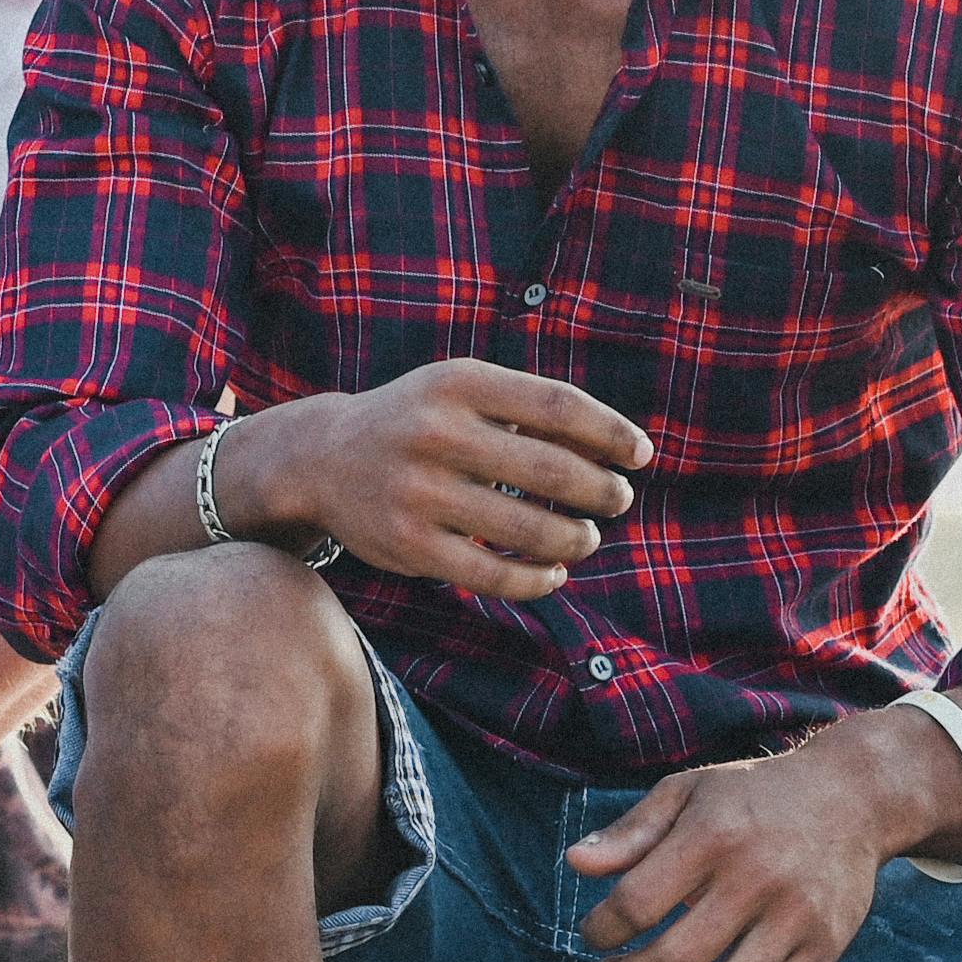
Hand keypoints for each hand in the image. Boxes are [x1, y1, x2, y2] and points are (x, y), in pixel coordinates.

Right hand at [225, 361, 647, 601]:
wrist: (319, 458)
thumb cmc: (417, 420)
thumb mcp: (460, 390)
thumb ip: (529, 408)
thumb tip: (622, 447)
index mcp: (456, 383)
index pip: (558, 406)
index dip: (611, 433)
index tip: (642, 454)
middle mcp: (434, 432)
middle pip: (552, 470)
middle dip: (602, 490)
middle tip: (619, 500)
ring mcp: (418, 491)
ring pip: (528, 530)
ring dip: (575, 538)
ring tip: (586, 537)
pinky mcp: (408, 544)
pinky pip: (492, 574)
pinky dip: (536, 579)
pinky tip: (553, 573)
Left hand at [568, 716, 943, 961]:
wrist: (851, 798)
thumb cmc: (751, 796)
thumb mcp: (686, 792)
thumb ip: (630, 831)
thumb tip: (574, 865)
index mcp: (711, 837)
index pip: (636, 904)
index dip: (601, 931)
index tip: (594, 936)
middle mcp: (756, 880)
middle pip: (677, 959)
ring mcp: (796, 918)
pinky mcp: (827, 946)